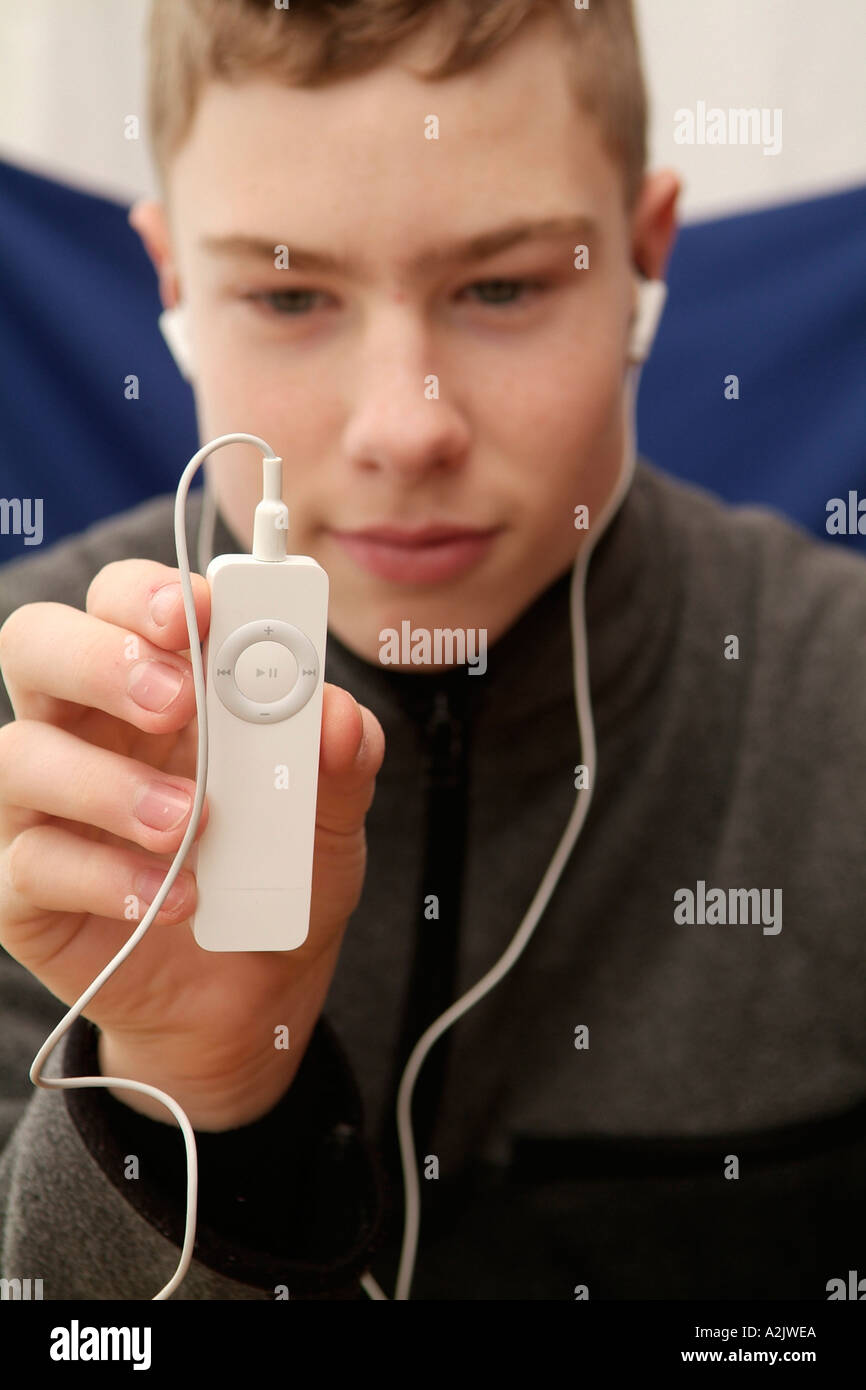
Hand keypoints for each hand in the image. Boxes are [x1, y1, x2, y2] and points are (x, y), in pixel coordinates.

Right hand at [0, 560, 383, 1128]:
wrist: (250, 997)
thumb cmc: (277, 878)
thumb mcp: (333, 820)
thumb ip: (340, 761)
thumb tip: (337, 712)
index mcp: (155, 686)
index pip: (121, 602)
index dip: (150, 593)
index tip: (202, 610)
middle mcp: (85, 730)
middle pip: (36, 644)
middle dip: (102, 657)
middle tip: (176, 699)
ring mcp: (44, 807)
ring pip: (19, 754)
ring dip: (108, 783)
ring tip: (189, 824)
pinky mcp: (27, 889)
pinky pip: (34, 861)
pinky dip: (109, 877)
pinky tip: (171, 899)